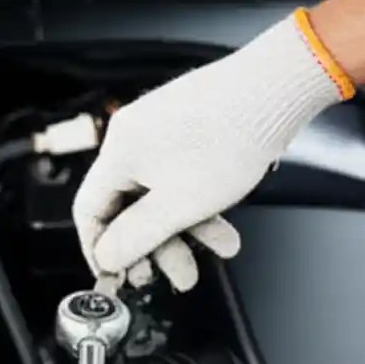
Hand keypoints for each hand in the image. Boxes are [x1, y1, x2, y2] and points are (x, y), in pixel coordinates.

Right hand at [74, 10, 351, 290]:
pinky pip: (180, 174)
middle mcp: (133, 136)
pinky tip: (223, 219)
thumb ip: (137, 237)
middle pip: (129, 205)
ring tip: (220, 247)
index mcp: (119, 151)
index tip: (119, 274)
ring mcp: (161, 128)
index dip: (101, 249)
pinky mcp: (186, 126)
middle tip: (179, 272)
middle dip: (158, 245)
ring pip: (161, 193)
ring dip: (188, 228)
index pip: (88, 210)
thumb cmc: (231, 138)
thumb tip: (106, 257)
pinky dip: (199, 202)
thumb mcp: (179, 206)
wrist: (276, 89)